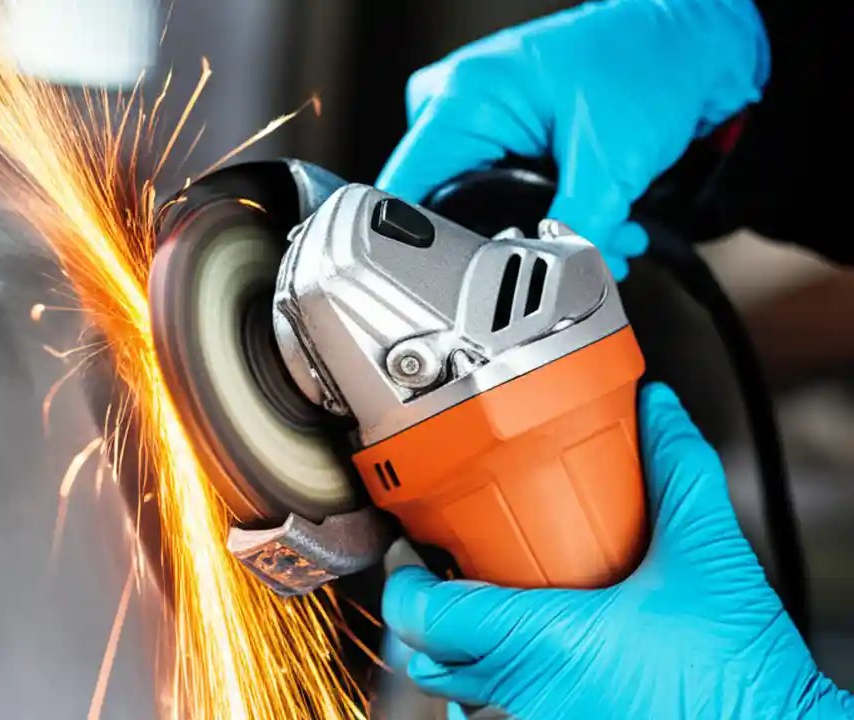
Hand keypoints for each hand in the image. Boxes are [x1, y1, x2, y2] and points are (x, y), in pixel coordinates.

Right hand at [375, 0, 770, 278]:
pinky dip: (549, 209)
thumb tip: (553, 278)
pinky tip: (597, 214)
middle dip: (510, 240)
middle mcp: (456, 102)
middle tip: (569, 249)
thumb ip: (573, 228)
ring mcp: (475, 114)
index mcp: (462, 97)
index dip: (429, 245)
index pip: (406, 192)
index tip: (467, 278)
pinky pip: (501, 187)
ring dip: (542, 228)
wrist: (694, 40)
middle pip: (446, 205)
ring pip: (480, 203)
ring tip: (604, 231)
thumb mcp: (611, 164)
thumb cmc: (653, 62)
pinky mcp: (500, 128)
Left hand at [381, 383, 852, 718]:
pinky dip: (501, 687)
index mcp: (541, 645)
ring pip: (463, 692)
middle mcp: (526, 698)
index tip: (415, 555)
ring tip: (498, 611)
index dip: (405, 580)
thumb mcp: (708, 559)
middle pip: (430, 655)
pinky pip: (501, 717)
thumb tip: (658, 412)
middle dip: (432, 612)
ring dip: (469, 651)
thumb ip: (678, 474)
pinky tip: (540, 659)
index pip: (421, 615)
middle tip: (454, 573)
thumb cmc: (742, 679)